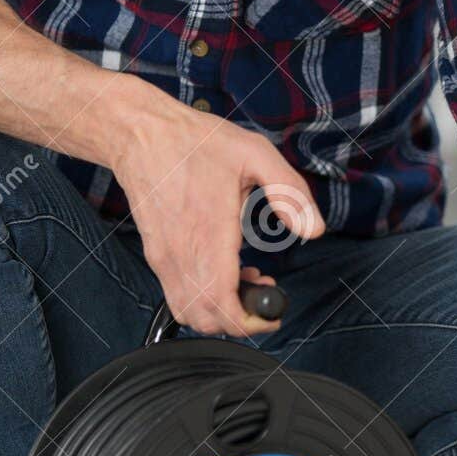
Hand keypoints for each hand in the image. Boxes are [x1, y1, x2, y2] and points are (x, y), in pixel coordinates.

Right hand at [106, 81, 322, 336]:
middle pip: (205, 320)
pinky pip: (177, 294)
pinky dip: (202, 296)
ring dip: (219, 310)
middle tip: (263, 293)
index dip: (250, 322)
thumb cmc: (196, 142)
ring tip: (245, 281)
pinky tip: (223, 267)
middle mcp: (181, 254)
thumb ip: (290, 192)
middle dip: (240, 319)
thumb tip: (314, 229)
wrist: (142, 134)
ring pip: (188, 312)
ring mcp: (164, 258)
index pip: (222, 305)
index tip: (273, 312)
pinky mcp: (156, 255)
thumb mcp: (256, 153)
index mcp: (208, 233)